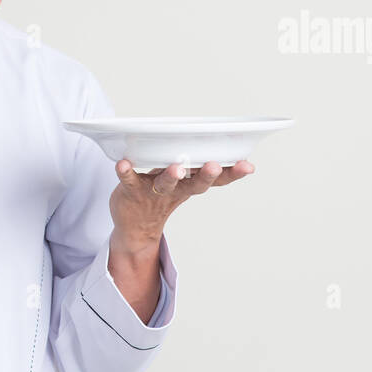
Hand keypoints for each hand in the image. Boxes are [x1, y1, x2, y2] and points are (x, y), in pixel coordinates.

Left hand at [108, 159, 255, 253]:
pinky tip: (123, 163)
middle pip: (193, 184)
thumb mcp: (184, 184)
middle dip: (205, 175)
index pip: (216, 181)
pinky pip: (129, 180)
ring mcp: (153, 191)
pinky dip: (126, 172)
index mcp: (190, 186)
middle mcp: (175, 190)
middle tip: (214, 166)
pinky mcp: (131, 190)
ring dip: (171, 176)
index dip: (232, 174)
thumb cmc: (161, 196)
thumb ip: (197, 169)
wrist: (134, 228)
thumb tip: (222, 143)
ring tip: (176, 168)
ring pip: (164, 184)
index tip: (249, 166)